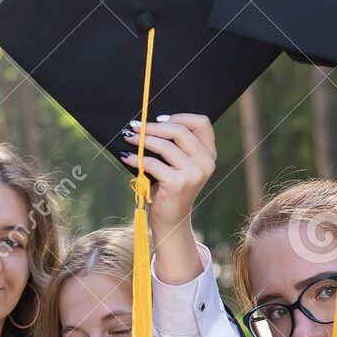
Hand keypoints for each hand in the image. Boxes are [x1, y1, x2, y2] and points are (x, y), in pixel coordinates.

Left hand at [123, 113, 214, 233]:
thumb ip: (176, 145)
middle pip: (180, 130)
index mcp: (209, 154)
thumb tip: (149, 123)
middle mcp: (206, 162)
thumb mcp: (180, 164)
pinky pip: (152, 162)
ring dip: (142, 139)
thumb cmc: (171, 187)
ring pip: (165, 145)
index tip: (159, 119)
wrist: (172, 219)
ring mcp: (193, 173)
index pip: (202, 123)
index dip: (180, 116)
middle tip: (135, 126)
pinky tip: (127, 157)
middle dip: (153, 127)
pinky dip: (136, 158)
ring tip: (129, 138)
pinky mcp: (177, 183)